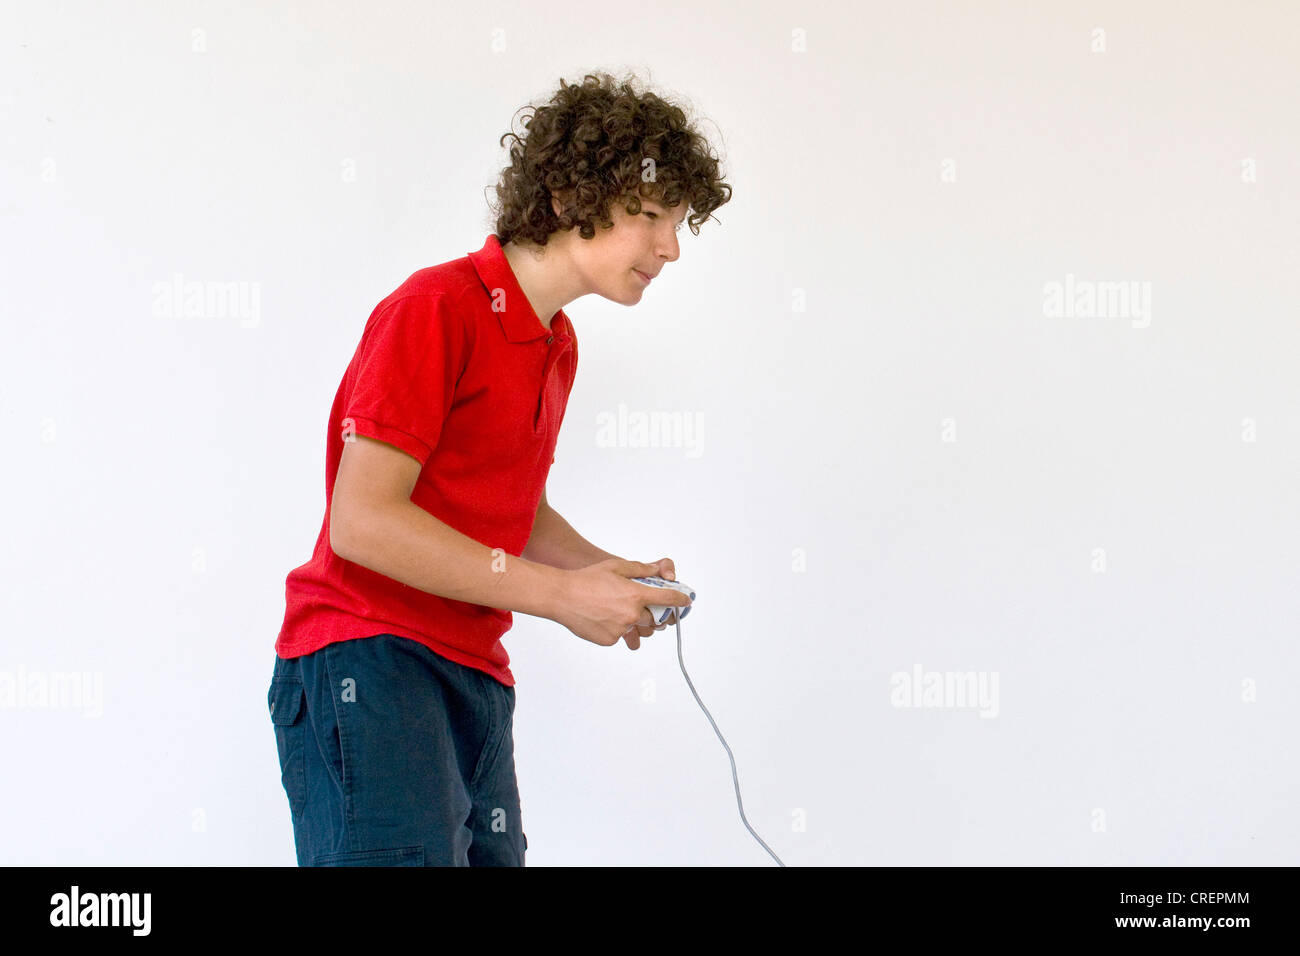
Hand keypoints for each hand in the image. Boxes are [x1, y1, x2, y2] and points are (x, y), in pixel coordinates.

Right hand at [555, 557, 691, 650]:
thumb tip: (657, 571)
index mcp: (636, 595)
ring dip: (633, 621)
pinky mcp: (610, 640)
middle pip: (654, 619)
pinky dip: (616, 628)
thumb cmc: (587, 579)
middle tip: (642, 606)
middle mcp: (631, 614)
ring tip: (616, 609)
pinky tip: (602, 616)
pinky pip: (620, 635)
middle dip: (653, 614)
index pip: (667, 599)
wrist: (562, 596)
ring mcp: (621, 629)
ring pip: (636, 628)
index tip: (685, 601)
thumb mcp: (616, 567)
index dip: (679, 600)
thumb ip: (640, 570)